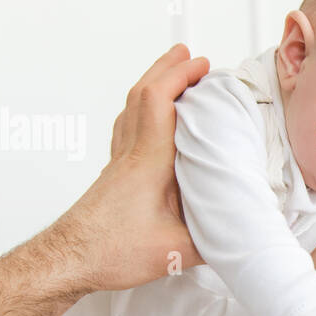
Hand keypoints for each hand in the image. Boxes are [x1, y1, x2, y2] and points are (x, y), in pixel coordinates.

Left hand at [52, 43, 209, 291]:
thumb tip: (247, 227)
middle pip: (142, 94)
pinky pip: (126, 129)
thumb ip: (216, 236)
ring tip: (171, 77)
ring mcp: (118, 163)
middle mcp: (130, 155)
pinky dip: (141, 112)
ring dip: (152, 85)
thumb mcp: (177, 251)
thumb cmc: (111, 252)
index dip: (181, 76)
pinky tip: (150, 122)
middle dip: (167, 68)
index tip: (202, 65)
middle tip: (187, 55)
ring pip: (130, 109)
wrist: (68, 261)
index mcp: (149, 162)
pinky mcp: (113, 176)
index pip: (160, 101)